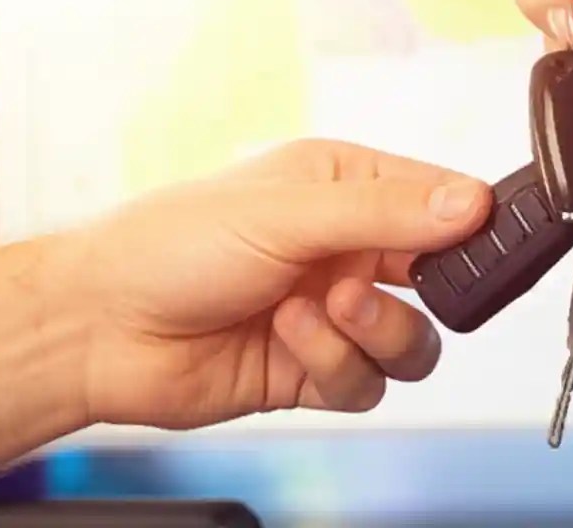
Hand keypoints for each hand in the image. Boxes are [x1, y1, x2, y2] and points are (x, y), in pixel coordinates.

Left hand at [48, 140, 491, 428]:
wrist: (99, 330)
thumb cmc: (172, 244)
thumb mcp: (288, 211)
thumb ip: (386, 212)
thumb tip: (471, 203)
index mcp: (347, 188)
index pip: (441, 200)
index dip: (467, 223)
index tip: (474, 241)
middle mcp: (347, 251)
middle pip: (439, 279)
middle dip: (424, 291)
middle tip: (388, 283)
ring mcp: (334, 314)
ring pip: (414, 342)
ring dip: (377, 333)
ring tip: (326, 311)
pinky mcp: (315, 370)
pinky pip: (368, 384)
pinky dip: (336, 365)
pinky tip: (289, 338)